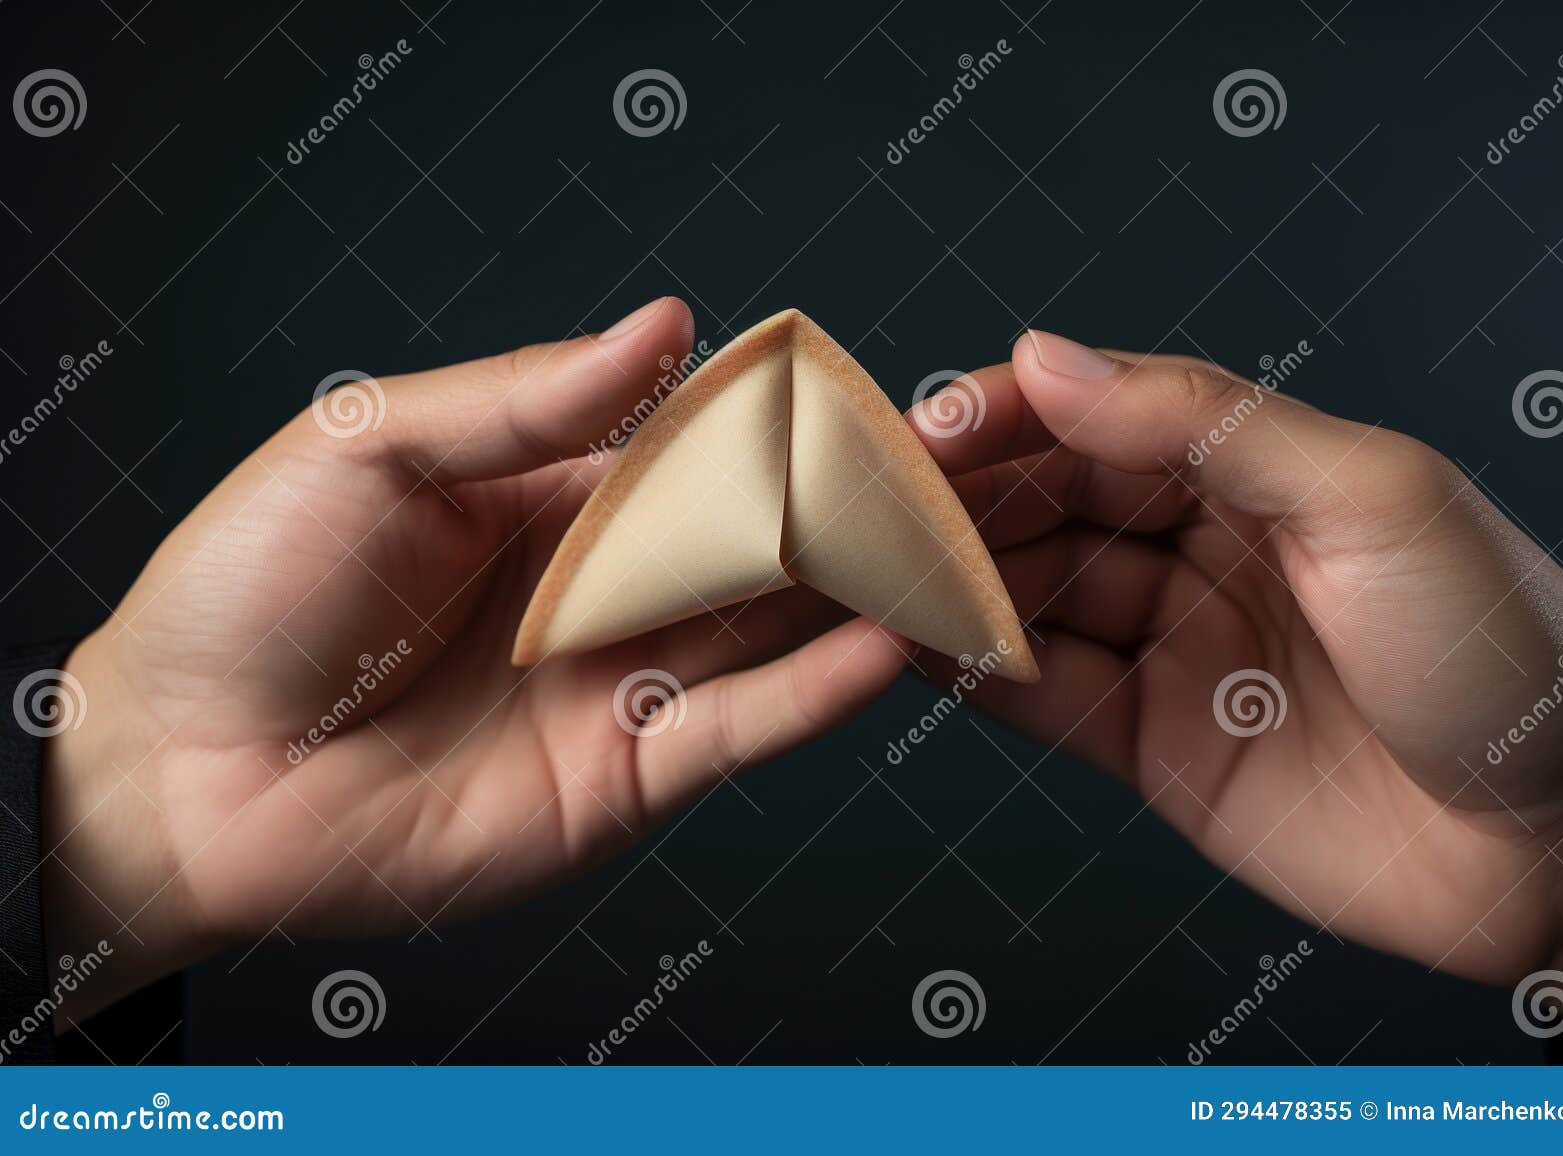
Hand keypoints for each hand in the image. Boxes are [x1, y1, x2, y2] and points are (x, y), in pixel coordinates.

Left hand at [42, 298, 909, 1022]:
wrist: (182, 770)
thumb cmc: (249, 591)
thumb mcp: (374, 447)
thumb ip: (528, 397)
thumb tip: (668, 326)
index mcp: (549, 497)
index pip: (697, 448)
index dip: (781, 423)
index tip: (865, 392)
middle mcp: (602, 593)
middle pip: (753, 540)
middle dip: (845, 508)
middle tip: (942, 471)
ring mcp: (619, 687)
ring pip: (769, 631)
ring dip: (859, 593)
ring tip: (948, 548)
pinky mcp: (622, 781)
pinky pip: (739, 730)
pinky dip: (817, 692)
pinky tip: (884, 641)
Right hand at [909, 332, 1562, 1000]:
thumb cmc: (1500, 650)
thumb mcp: (1364, 497)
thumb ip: (1203, 421)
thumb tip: (1051, 357)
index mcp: (1261, 471)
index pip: (1101, 421)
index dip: (1007, 416)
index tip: (923, 427)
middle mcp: (1208, 552)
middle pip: (1052, 509)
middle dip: (961, 503)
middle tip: (872, 509)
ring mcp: (1179, 653)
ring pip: (1035, 601)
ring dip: (955, 587)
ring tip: (873, 579)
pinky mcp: (1160, 750)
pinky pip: (1048, 700)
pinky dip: (981, 676)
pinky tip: (922, 652)